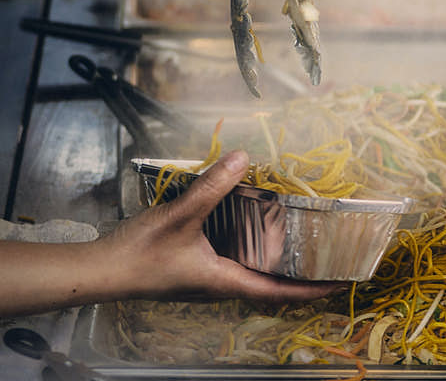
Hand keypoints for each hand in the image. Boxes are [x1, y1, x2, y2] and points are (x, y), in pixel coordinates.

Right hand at [100, 151, 339, 302]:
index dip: (311, 290)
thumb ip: (213, 187)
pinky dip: (252, 248)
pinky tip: (253, 226)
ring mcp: (207, 278)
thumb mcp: (181, 215)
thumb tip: (243, 158)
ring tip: (303, 242)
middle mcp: (221, 284)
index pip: (279, 291)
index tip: (339, 284)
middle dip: (301, 274)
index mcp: (225, 280)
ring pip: (252, 271)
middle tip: (328, 258)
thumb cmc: (140, 253)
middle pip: (271, 283)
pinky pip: (234, 260)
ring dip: (277, 261)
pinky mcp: (195, 268)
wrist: (101, 270)